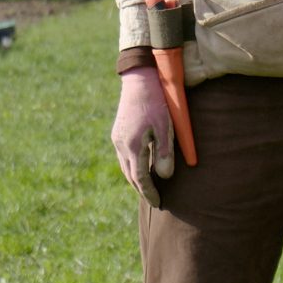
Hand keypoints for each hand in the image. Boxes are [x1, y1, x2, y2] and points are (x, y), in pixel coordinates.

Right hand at [111, 67, 175, 205]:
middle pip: (130, 176)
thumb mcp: (166, 127)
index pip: (140, 178)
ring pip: (124, 167)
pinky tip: (139, 167)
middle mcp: (121, 145)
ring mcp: (117, 138)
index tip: (158, 203)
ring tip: (147, 188)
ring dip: (135, 179)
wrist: (138, 79)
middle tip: (153, 200)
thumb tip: (165, 177)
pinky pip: (123, 157)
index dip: (149, 192)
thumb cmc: (156, 102)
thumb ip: (165, 153)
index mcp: (133, 146)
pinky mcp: (117, 132)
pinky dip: (131, 167)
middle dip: (141, 189)